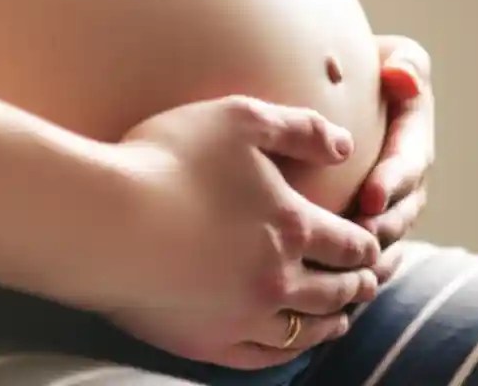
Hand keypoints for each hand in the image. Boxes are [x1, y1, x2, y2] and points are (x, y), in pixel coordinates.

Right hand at [91, 95, 378, 369]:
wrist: (101, 221)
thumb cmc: (168, 159)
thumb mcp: (240, 119)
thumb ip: (299, 127)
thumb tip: (345, 144)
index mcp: (293, 225)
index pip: (350, 244)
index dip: (368, 246)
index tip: (375, 247)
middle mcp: (278, 278)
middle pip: (336, 291)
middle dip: (358, 286)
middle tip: (370, 285)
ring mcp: (242, 316)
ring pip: (305, 330)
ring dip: (332, 323)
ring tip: (341, 320)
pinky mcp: (205, 342)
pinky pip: (261, 358)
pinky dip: (286, 352)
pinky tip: (288, 345)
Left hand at [355, 36, 434, 282]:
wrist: (335, 85)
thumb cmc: (362, 64)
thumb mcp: (393, 55)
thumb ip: (405, 64)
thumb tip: (403, 79)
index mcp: (413, 136)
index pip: (408, 163)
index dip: (392, 183)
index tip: (369, 198)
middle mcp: (407, 175)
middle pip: (402, 210)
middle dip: (382, 229)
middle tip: (356, 242)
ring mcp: (391, 202)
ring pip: (389, 238)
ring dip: (373, 258)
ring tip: (348, 273)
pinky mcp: (369, 222)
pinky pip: (372, 254)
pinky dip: (360, 271)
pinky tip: (337, 289)